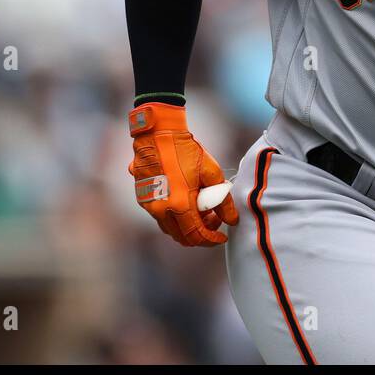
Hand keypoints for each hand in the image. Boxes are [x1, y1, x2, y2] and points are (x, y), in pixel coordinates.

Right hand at [128, 102, 239, 246]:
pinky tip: (186, 200)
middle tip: (214, 220)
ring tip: (202, 209)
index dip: (211, 240)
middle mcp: (160, 209)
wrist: (158, 133)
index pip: (196, 236)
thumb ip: (223, 201)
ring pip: (170, 228)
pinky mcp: (142, 197)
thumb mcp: (211, 173)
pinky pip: (160, 217)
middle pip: (182, 237)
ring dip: (187, 226)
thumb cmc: (186, 150)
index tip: (222, 236)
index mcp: (179, 205)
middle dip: (200, 234)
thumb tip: (232, 220)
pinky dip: (175, 217)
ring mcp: (149, 205)